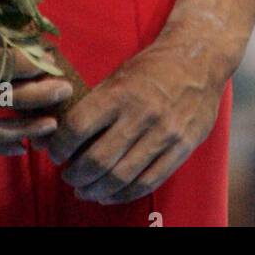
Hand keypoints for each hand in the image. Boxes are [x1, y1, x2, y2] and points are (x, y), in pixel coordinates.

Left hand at [44, 34, 226, 202]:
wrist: (199, 59)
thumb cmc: (153, 66)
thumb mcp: (120, 75)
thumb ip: (97, 102)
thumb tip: (65, 129)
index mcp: (120, 93)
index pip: (79, 126)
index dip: (60, 146)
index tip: (54, 153)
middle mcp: (141, 114)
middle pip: (98, 159)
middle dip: (76, 174)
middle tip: (67, 176)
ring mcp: (164, 134)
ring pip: (122, 176)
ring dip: (97, 190)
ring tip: (85, 190)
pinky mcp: (181, 148)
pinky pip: (149, 181)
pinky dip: (124, 194)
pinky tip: (110, 195)